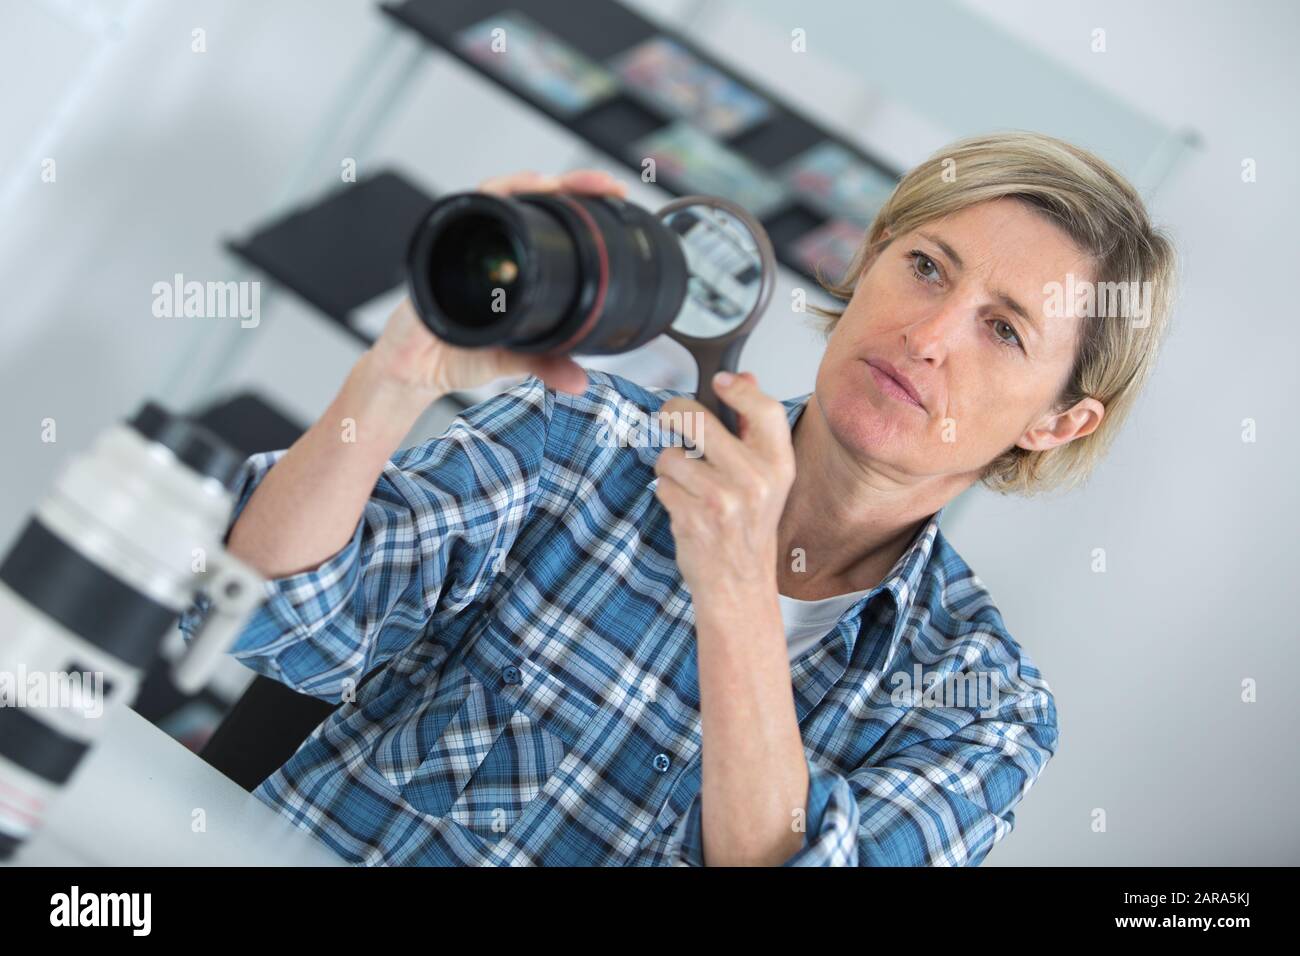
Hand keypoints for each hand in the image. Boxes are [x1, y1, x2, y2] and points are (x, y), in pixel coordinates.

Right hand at [367, 169, 628, 399]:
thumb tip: (580, 381)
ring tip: (559, 182)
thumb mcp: (513, 360)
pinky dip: (491, 197)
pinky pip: (463, 212)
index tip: (615, 198)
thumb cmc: (459, 353)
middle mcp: (494, 246)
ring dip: (530, 183)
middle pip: (534, 198)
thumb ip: (547, 364)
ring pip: (500, 194)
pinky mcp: (441, 247)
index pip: (554, 223)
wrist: (415, 370)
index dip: (584, 207)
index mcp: (516, 265)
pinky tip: (513, 195)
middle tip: (601, 183)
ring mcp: (466, 242)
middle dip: (570, 183)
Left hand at [652, 372, 795, 603]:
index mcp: (778, 465)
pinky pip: (662, 485)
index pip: (763, 409)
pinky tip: (686, 507)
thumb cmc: (750, 528)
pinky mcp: (692, 517)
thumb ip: (754, 428)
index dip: (738, 388)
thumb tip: (743, 379)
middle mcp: (754, 480)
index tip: (719, 381)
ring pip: (671, 455)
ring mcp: (722, 500)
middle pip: (697, 419)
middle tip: (672, 418)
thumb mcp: (767, 478)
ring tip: (689, 484)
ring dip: (670, 467)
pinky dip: (667, 493)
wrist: (739, 583)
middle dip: (675, 414)